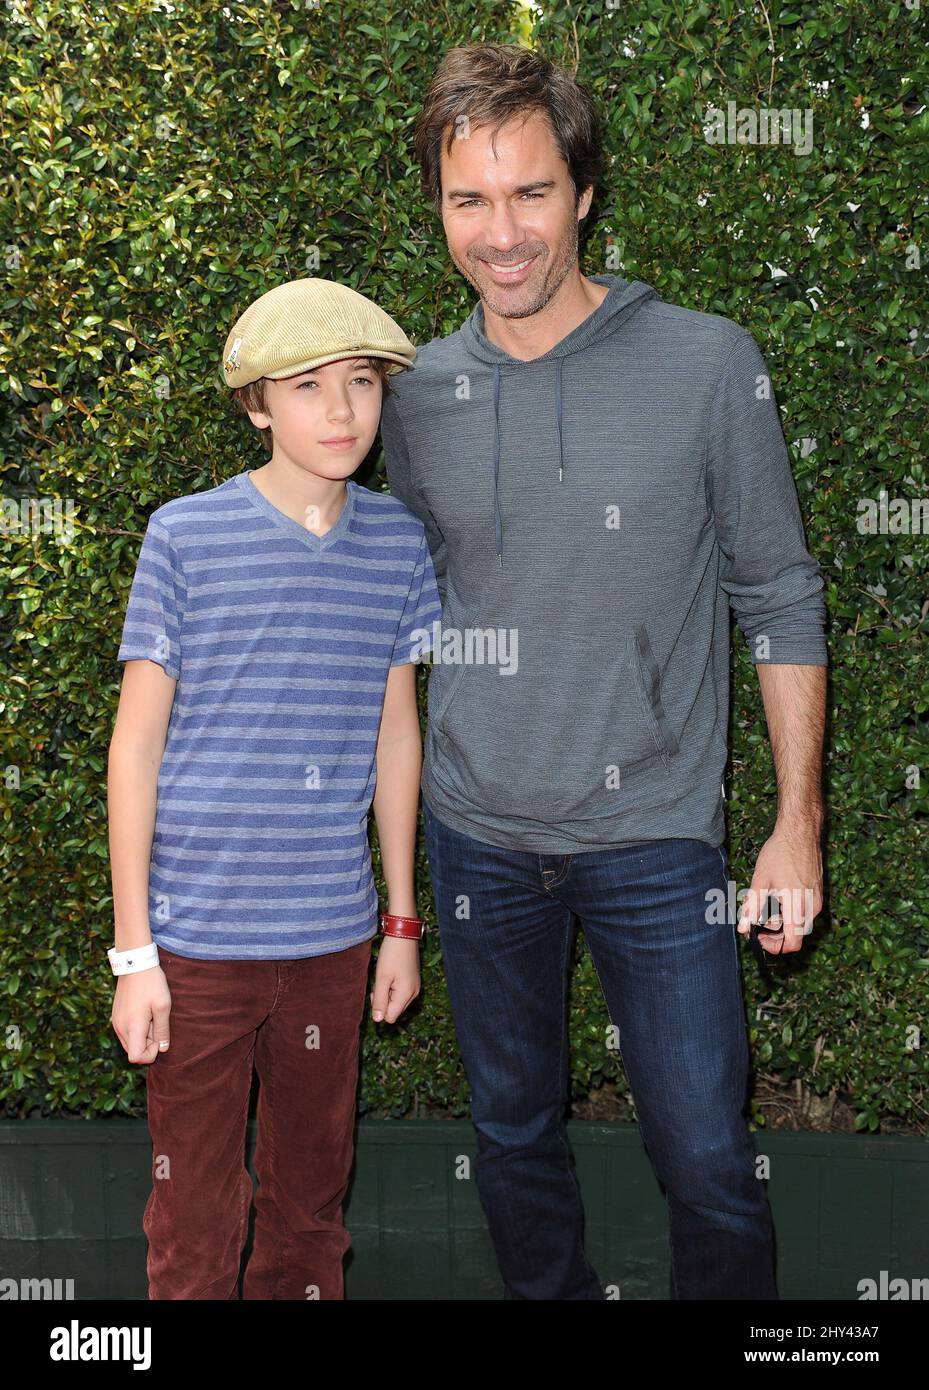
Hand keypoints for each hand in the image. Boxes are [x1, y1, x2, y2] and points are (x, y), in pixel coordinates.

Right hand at [111, 967, 171, 1062]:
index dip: (150, 1054)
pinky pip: (126, 1033)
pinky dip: (136, 1030)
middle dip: (148, 1045)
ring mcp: (116, 1022)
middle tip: (157, 1024)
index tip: (158, 1038)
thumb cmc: (152, 984)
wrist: (135, 964)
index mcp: (132, 1027)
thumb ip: (163, 1030)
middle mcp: (120, 1028)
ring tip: (152, 1017)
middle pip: (133, 1052)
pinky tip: (144, 1014)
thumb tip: (163, 1048)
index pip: (136, 1058)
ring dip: (142, 1038)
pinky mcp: (116, 1016)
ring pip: (130, 1043)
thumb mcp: (163, 1006)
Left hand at [370, 937, 420, 1023]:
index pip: (390, 1017)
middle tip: (379, 983)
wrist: (403, 935)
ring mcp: (414, 987)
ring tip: (385, 977)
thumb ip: (379, 1000)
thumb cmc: (391, 954)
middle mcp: (413, 994)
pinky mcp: (413, 982)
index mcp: (406, 994)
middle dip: (383, 1001)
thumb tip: (377, 1020)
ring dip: (387, 994)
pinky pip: (400, 993)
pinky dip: (392, 988)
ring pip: (396, 1002)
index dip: (379, 1008)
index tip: (376, 992)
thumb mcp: (382, 978)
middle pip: (393, 1010)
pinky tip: (390, 974)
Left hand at [736, 822, 822, 956]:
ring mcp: (817, 901)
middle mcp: (811, 907)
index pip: (792, 943)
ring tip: (766, 904)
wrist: (800, 833)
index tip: (759, 939)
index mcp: (797, 906)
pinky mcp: (817, 894)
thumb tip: (744, 929)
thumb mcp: (760, 880)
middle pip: (795, 936)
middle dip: (775, 934)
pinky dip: (790, 913)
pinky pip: (804, 913)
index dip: (774, 947)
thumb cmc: (780, 853)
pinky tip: (778, 897)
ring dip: (782, 923)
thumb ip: (752, 907)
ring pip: (800, 925)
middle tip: (757, 922)